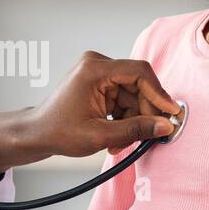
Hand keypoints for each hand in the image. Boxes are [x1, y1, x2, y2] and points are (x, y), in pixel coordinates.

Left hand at [0, 51, 181, 176]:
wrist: (36, 134)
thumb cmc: (59, 132)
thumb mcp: (100, 135)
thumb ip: (135, 130)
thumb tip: (166, 126)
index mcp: (95, 69)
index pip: (139, 73)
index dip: (159, 93)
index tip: (172, 113)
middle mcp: (98, 65)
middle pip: (138, 85)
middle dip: (145, 113)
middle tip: (148, 137)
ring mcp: (98, 74)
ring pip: (133, 95)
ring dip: (133, 120)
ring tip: (121, 144)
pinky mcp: (99, 84)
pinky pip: (123, 99)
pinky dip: (124, 119)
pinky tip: (116, 138)